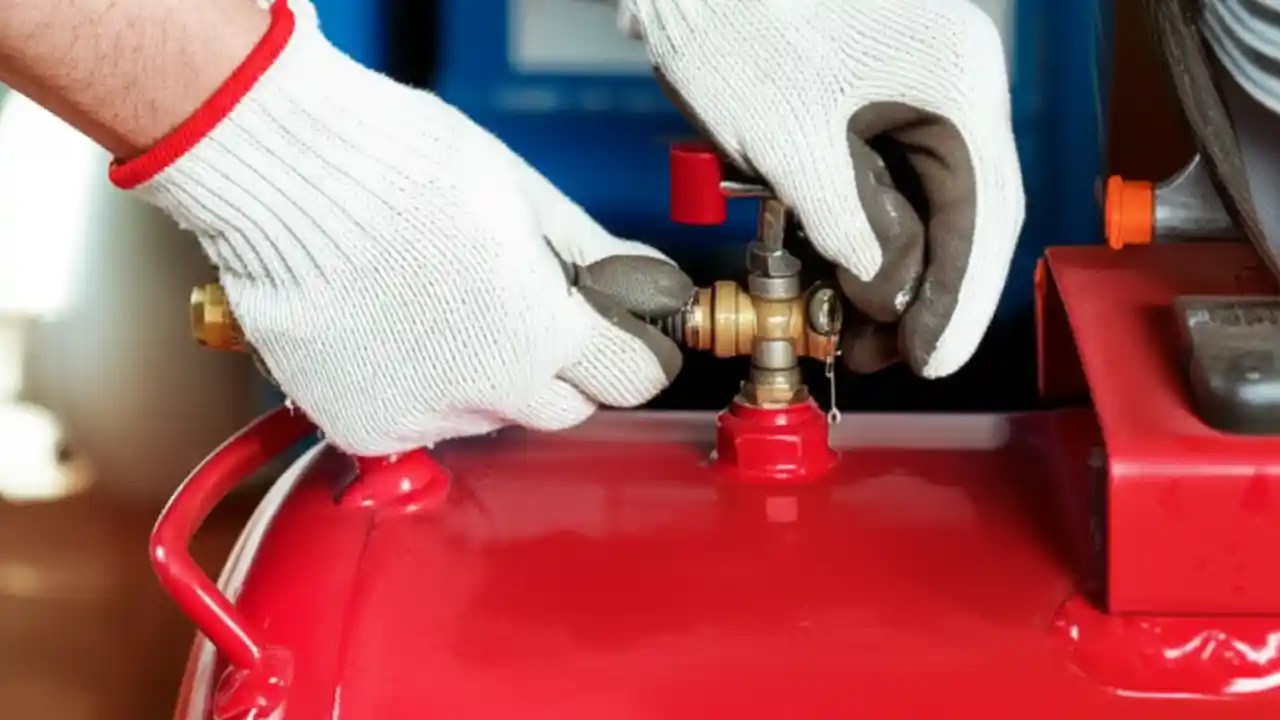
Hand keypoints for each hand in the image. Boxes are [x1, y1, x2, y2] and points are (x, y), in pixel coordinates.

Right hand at [114, 1, 692, 456]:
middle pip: (562, 407)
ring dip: (481, 379)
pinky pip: (417, 424)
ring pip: (486, 418)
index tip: (621, 334)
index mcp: (542, 334)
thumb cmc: (400, 167)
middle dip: (559, 366)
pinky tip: (392, 330)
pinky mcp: (361, 427)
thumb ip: (598, 258)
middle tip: (521, 307)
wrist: (283, 173)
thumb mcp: (527, 197)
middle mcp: (485, 393)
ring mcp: (420, 417)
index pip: (630, 378)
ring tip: (439, 306)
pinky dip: (415, 390)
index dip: (631, 349)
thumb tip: (648, 283)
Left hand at [623, 0, 1024, 377]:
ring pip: (921, 201)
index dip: (959, 299)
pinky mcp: (873, 97)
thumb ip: (849, 227)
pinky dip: (860, 231)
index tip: (931, 360)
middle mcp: (952, 82)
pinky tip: (832, 274)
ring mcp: (914, 87)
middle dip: (919, 293)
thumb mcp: (790, 143)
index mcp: (956, 81)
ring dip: (886, 270)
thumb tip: (887, 298)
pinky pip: (884, 178)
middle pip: (960, 212)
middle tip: (877, 354)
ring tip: (844, 327)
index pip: (984, 211)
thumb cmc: (732, 27)